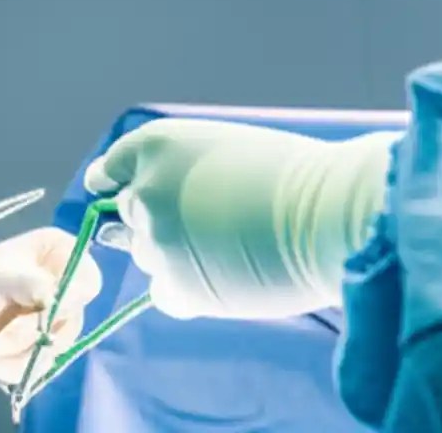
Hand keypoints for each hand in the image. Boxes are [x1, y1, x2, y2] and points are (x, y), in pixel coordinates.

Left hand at [0, 227, 101, 388]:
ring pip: (54, 349)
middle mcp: (64, 286)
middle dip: (27, 336)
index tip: (43, 314)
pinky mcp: (43, 345)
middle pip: (69, 322)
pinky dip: (11, 368)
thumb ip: (25, 281)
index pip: (87, 280)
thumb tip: (54, 297)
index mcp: (57, 254)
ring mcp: (55, 319)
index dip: (70, 301)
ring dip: (15, 357)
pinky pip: (39, 366)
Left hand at [84, 118, 395, 320]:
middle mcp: (145, 193)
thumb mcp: (224, 151)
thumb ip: (180, 173)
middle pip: (127, 214)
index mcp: (154, 147)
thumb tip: (160, 205)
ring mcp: (157, 243)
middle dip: (153, 220)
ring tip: (229, 250)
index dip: (116, 183)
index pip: (109, 170)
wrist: (332, 214)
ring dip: (175, 255)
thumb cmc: (296, 174)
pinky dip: (187, 291)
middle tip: (198, 226)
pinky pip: (165, 294)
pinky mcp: (179, 288)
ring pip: (148, 255)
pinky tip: (224, 279)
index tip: (118, 192)